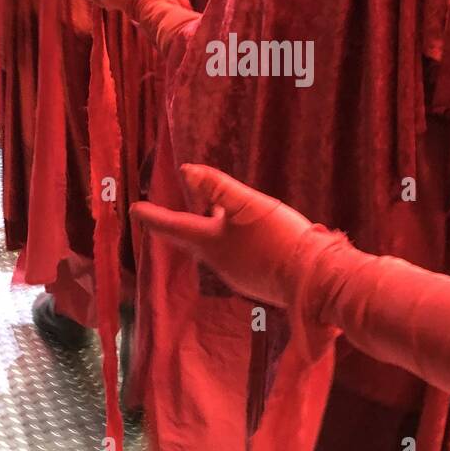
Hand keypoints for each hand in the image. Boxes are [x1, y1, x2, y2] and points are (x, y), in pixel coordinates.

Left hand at [131, 164, 317, 308]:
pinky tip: (247, 233)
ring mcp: (237, 274)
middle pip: (191, 239)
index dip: (153, 215)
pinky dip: (231, 241)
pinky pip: (234, 256)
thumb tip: (186, 170)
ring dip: (208, 231)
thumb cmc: (279, 237)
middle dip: (177, 225)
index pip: (173, 225)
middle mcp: (218, 262)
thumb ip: (217, 187)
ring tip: (212, 212)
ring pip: (214, 248)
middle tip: (161, 215)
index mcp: (211, 242)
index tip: (134, 208)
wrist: (314, 279)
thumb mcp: (248, 203)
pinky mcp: (255, 280)